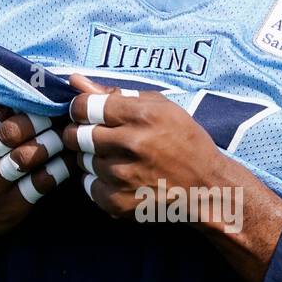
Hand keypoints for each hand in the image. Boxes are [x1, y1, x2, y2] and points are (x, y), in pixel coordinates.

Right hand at [0, 92, 68, 236]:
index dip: (23, 99)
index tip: (44, 93)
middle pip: (12, 132)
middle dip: (41, 118)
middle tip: (62, 110)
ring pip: (28, 157)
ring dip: (53, 141)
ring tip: (69, 131)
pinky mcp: (9, 207)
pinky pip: (41, 183)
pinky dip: (60, 168)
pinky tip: (71, 157)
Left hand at [61, 74, 228, 221]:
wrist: (206, 188)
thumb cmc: (184, 142)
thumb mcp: (160, 107)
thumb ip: (115, 94)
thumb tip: (75, 80)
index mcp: (142, 116)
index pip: (83, 106)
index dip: (80, 109)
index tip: (86, 114)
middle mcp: (131, 144)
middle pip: (77, 135)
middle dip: (82, 134)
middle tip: (99, 138)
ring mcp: (123, 175)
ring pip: (82, 161)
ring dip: (94, 159)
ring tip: (119, 160)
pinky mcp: (119, 201)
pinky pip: (88, 186)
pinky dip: (99, 182)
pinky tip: (119, 179)